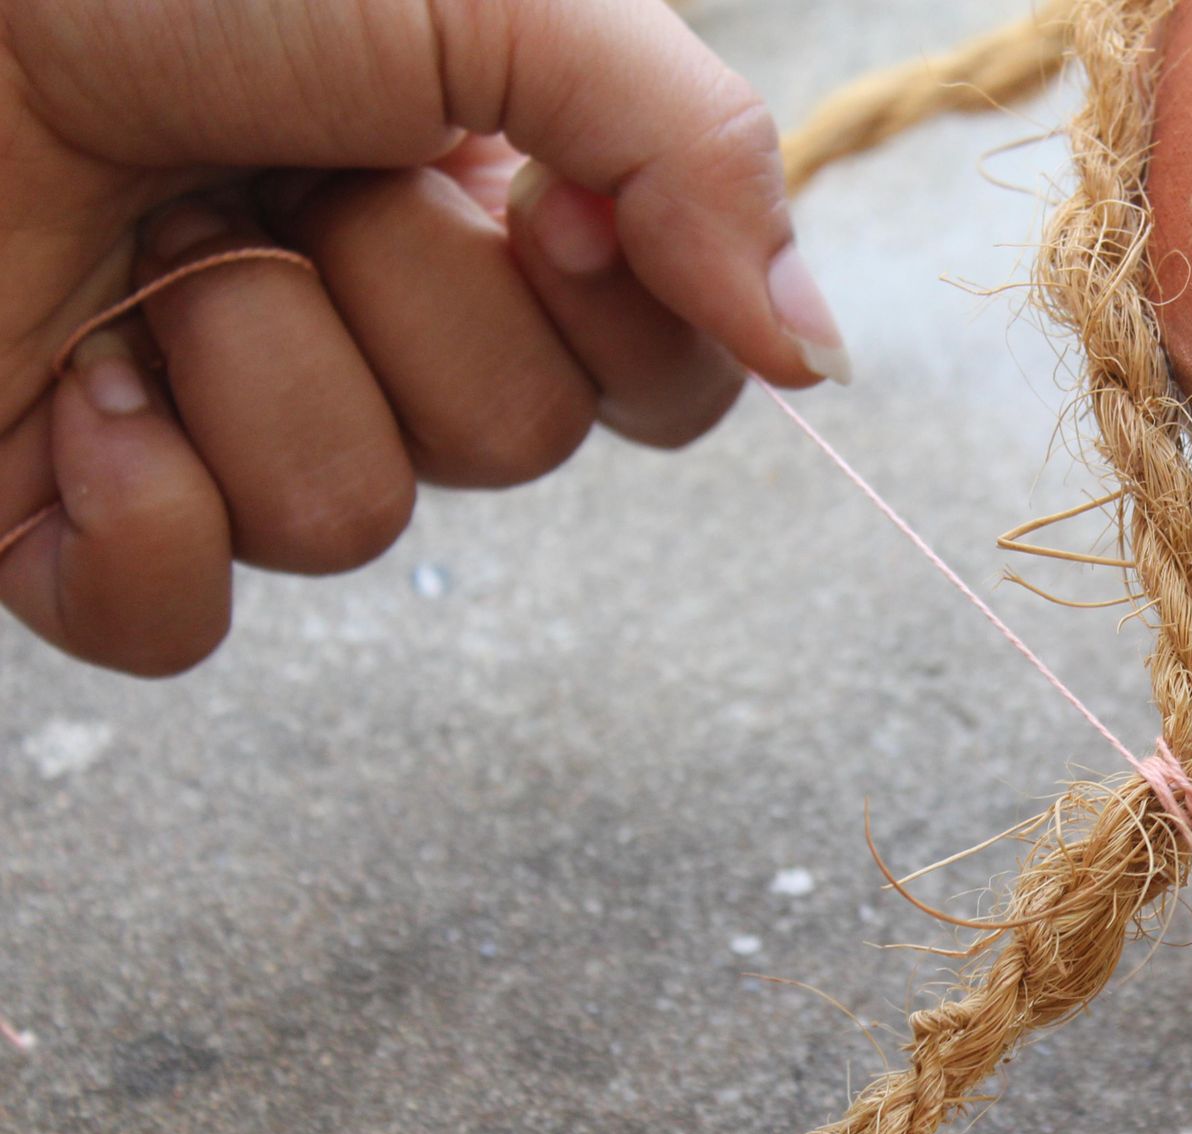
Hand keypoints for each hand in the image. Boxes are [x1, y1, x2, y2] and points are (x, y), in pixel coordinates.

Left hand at [0, 0, 847, 675]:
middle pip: (520, 451)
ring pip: (354, 529)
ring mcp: (223, 423)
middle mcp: (369, 317)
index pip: (664, 375)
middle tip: (295, 173)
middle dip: (411, 304)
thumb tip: (816, 358)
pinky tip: (79, 376)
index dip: (628, 323)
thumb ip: (690, 151)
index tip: (545, 209)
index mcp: (482, 203)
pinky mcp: (74, 519)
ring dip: (256, 362)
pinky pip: (179, 622)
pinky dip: (133, 505)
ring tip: (153, 233)